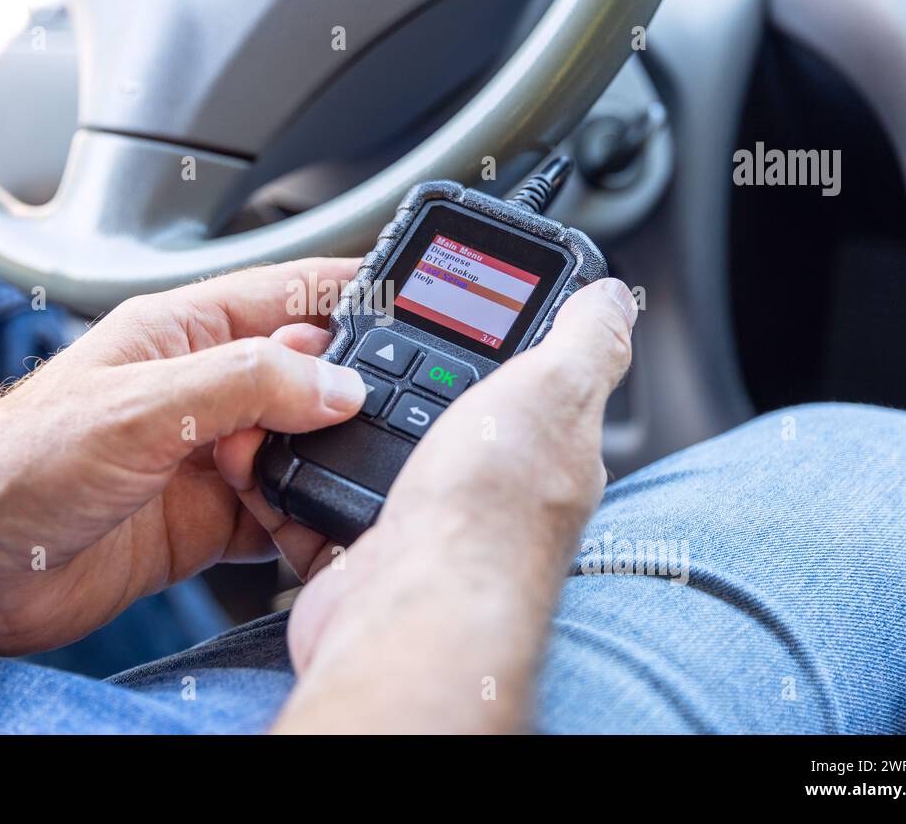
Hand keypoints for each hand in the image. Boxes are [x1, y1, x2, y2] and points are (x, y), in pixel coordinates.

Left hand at [0, 259, 368, 653]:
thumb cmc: (17, 463)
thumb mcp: (141, 407)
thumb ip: (247, 385)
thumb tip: (339, 384)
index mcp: (187, 333)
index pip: (293, 296)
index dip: (359, 296)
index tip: (423, 306)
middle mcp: (206, 389)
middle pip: (313, 378)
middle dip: (355, 401)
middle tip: (392, 427)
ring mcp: (211, 455)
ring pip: (306, 450)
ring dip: (332, 470)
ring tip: (355, 489)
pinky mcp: (209, 518)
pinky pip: (283, 514)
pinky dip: (310, 526)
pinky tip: (320, 536)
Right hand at [274, 278, 637, 732]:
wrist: (412, 609)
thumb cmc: (491, 511)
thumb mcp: (553, 390)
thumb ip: (587, 340)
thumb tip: (613, 297)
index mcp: (550, 449)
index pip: (529, 377)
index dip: (495, 335)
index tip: (454, 300)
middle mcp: (494, 493)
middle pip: (445, 409)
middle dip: (402, 371)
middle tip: (366, 333)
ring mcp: (429, 524)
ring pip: (380, 448)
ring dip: (347, 418)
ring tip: (320, 379)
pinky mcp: (368, 551)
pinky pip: (327, 496)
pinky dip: (304, 470)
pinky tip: (292, 443)